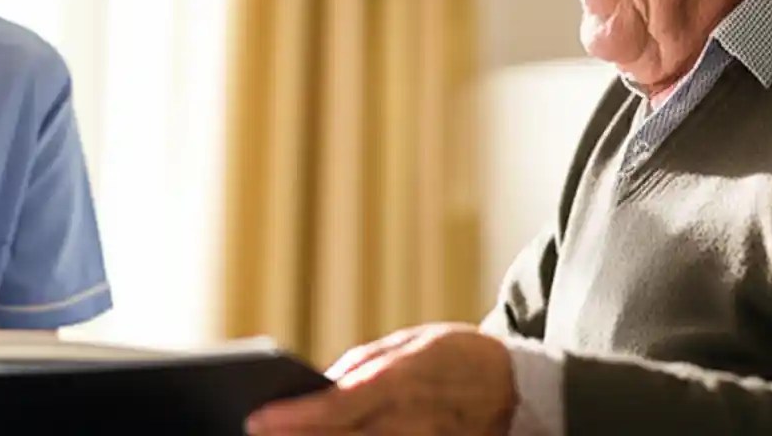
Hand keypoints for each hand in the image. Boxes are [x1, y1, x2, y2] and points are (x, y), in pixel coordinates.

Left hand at [245, 323, 516, 435]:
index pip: (340, 405)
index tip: (257, 419)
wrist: (517, 390)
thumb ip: (365, 367)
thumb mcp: (411, 344)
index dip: (296, 417)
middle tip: (255, 434)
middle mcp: (412, 421)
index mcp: (404, 379)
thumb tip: (320, 386)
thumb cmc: (454, 359)